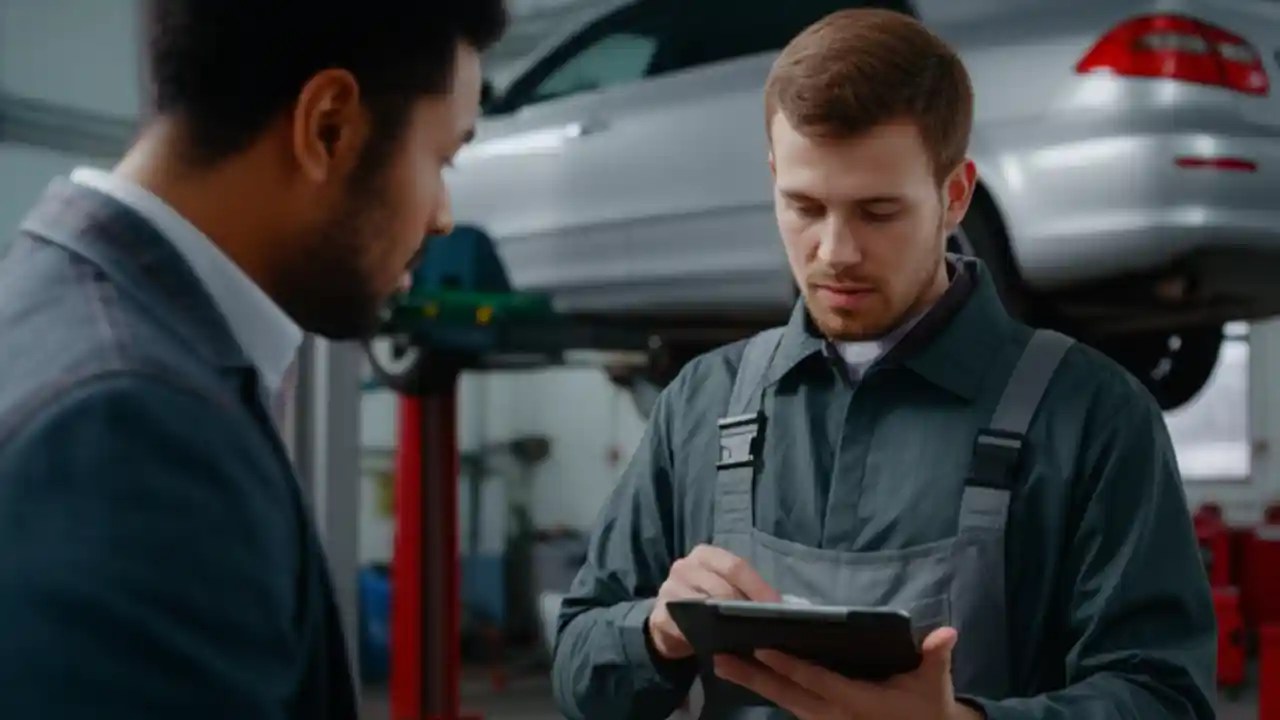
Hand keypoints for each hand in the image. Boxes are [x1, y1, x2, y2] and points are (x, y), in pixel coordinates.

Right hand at [647, 545, 780, 659]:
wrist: (670, 620)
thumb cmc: (705, 598)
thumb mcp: (723, 585)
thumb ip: (742, 589)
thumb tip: (775, 605)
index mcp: (705, 555)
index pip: (735, 566)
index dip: (758, 587)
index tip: (777, 607)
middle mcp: (684, 567)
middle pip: (722, 587)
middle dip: (746, 608)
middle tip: (766, 626)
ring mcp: (668, 590)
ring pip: (704, 607)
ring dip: (728, 624)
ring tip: (748, 637)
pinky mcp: (659, 616)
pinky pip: (685, 628)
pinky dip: (704, 637)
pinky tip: (720, 648)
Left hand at [713, 627, 981, 719]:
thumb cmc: (927, 706)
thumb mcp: (935, 683)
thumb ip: (936, 657)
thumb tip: (947, 634)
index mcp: (857, 702)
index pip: (817, 681)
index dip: (790, 667)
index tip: (763, 650)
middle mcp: (833, 715)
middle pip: (786, 695)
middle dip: (753, 677)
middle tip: (719, 658)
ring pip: (782, 702)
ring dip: (752, 684)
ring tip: (722, 663)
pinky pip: (789, 707)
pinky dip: (767, 691)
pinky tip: (746, 676)